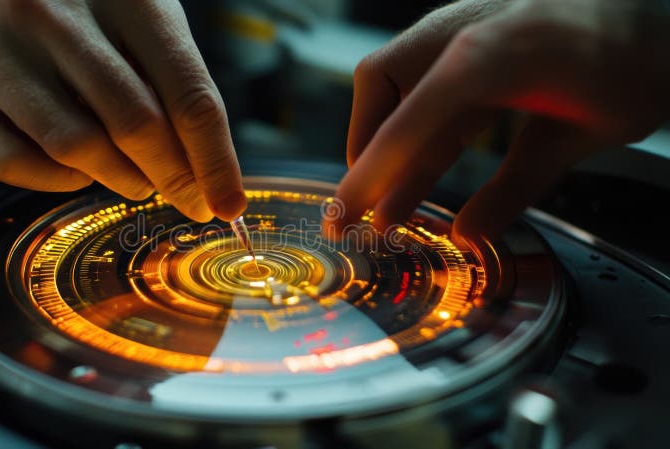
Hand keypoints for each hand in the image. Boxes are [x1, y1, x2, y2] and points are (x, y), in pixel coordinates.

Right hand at [0, 0, 245, 222]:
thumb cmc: (87, 15)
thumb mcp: (147, 27)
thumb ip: (177, 92)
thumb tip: (208, 180)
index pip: (188, 93)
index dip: (214, 161)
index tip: (228, 203)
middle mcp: (47, 11)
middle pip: (134, 123)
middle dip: (172, 176)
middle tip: (185, 196)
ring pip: (75, 147)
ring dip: (119, 179)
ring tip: (134, 177)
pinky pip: (11, 164)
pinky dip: (55, 182)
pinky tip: (75, 169)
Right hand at [327, 0, 669, 241]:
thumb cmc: (644, 55)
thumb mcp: (582, 132)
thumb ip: (516, 184)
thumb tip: (469, 232)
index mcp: (489, 54)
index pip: (402, 121)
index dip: (368, 174)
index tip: (346, 214)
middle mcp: (468, 30)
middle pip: (381, 85)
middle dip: (366, 150)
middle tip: (359, 209)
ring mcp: (472, 25)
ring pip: (402, 82)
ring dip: (393, 143)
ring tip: (391, 204)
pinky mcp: (484, 33)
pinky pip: (432, 80)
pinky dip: (422, 125)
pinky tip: (429, 167)